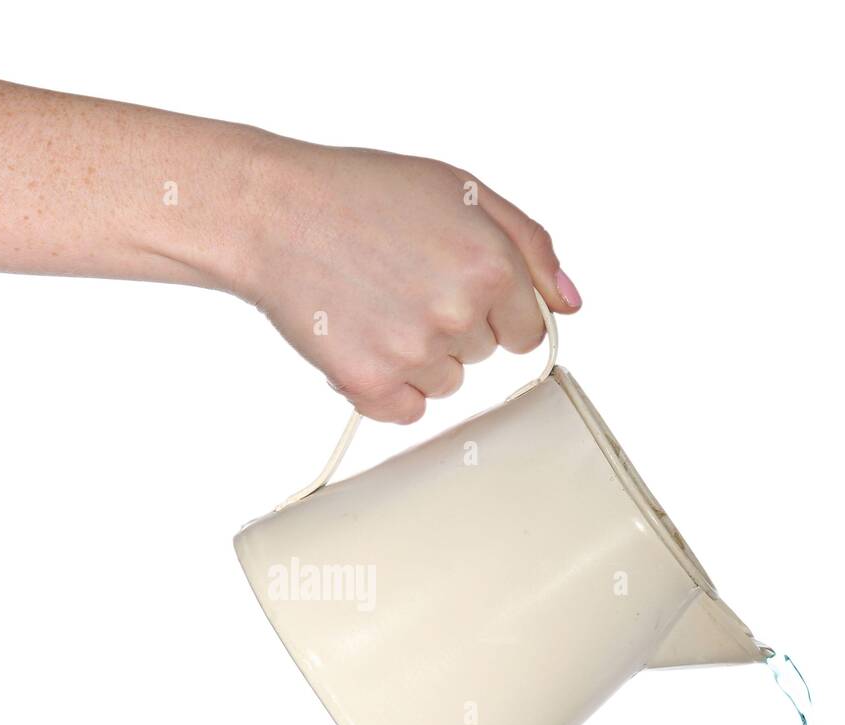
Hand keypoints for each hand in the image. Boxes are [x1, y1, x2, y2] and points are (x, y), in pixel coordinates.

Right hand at [234, 140, 580, 422]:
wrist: (275, 214)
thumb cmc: (361, 195)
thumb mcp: (462, 192)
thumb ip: (529, 246)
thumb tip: (569, 303)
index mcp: (492, 266)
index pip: (527, 329)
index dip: (493, 307)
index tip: (455, 286)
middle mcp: (459, 315)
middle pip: (483, 355)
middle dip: (453, 326)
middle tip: (401, 280)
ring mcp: (413, 354)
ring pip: (446, 384)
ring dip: (417, 358)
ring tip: (376, 305)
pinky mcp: (370, 384)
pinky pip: (405, 411)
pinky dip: (386, 387)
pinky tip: (361, 338)